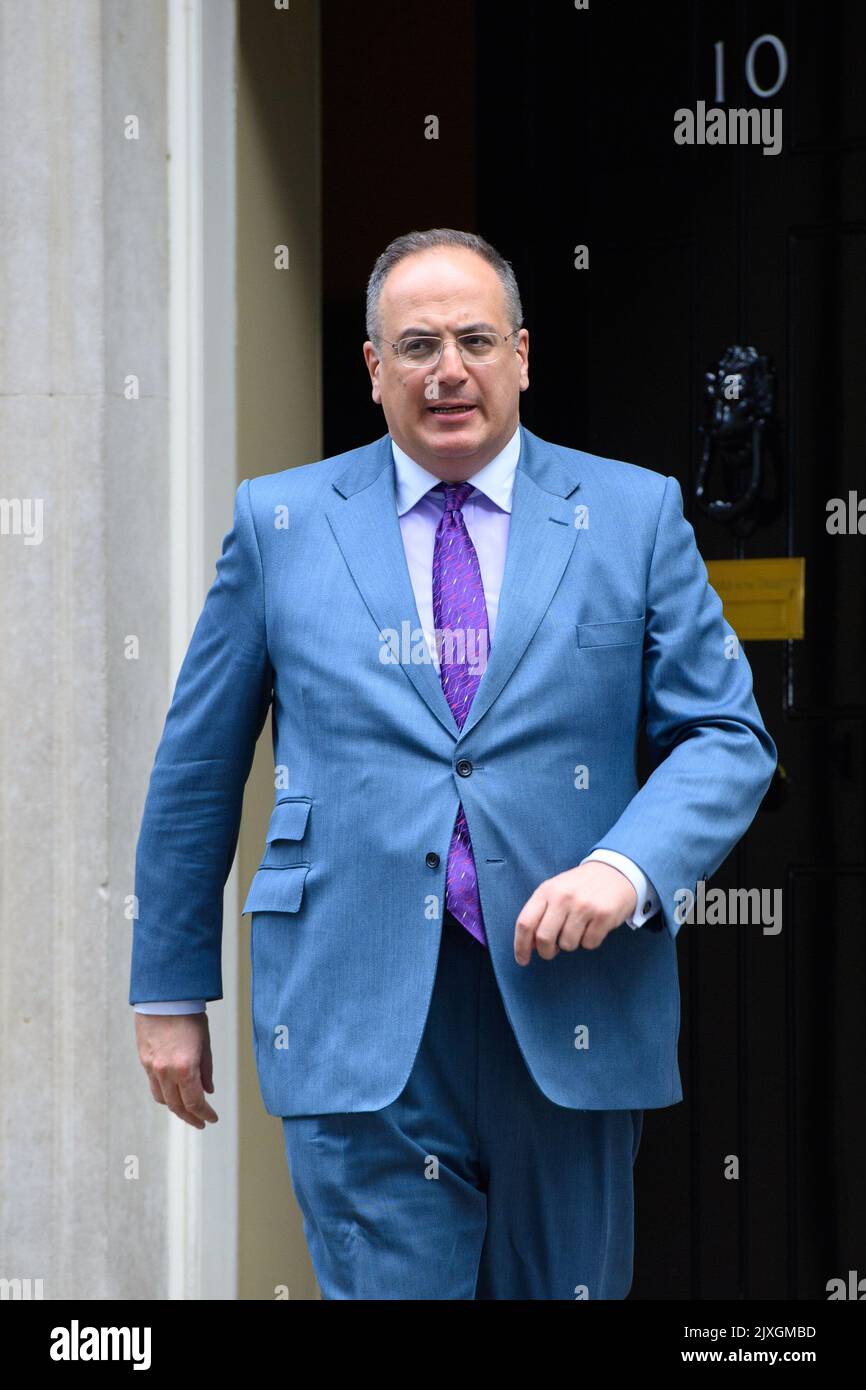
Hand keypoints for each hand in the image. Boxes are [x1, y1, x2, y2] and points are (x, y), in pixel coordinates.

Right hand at [135, 1012, 218, 1128]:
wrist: (164, 996)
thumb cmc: (189, 1015)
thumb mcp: (205, 1043)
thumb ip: (206, 1070)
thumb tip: (208, 1090)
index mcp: (184, 1068)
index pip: (194, 1102)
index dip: (204, 1114)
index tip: (212, 1119)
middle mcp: (165, 1072)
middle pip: (176, 1106)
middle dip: (190, 1117)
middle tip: (200, 1122)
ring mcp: (152, 1067)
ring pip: (162, 1098)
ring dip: (175, 1108)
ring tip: (187, 1111)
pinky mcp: (144, 1060)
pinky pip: (153, 1085)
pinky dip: (164, 1093)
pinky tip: (173, 1093)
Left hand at [514, 862, 637, 964]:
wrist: (615, 871)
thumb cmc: (580, 886)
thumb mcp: (555, 891)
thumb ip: (540, 914)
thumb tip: (530, 945)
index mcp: (546, 891)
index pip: (525, 923)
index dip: (520, 946)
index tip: (522, 960)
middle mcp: (563, 897)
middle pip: (544, 938)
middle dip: (546, 951)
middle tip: (551, 951)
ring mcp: (584, 906)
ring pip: (567, 944)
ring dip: (571, 943)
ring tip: (578, 929)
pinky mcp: (603, 915)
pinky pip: (589, 944)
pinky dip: (590, 941)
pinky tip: (593, 926)